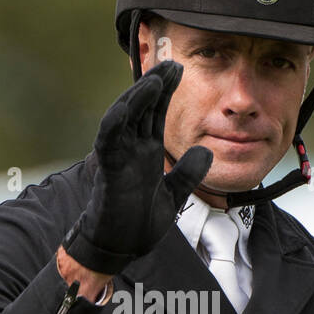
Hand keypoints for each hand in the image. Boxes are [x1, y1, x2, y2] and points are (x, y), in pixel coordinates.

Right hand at [63, 60, 212, 273]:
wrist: (120, 250)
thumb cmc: (139, 224)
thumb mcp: (174, 194)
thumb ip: (188, 173)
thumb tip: (205, 151)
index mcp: (146, 152)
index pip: (155, 113)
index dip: (165, 91)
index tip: (179, 70)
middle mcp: (131, 149)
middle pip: (142, 108)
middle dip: (155, 85)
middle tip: (171, 63)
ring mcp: (119, 157)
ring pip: (125, 117)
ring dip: (138, 96)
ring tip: (156, 78)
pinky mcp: (109, 170)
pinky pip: (108, 139)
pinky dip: (115, 121)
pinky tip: (127, 106)